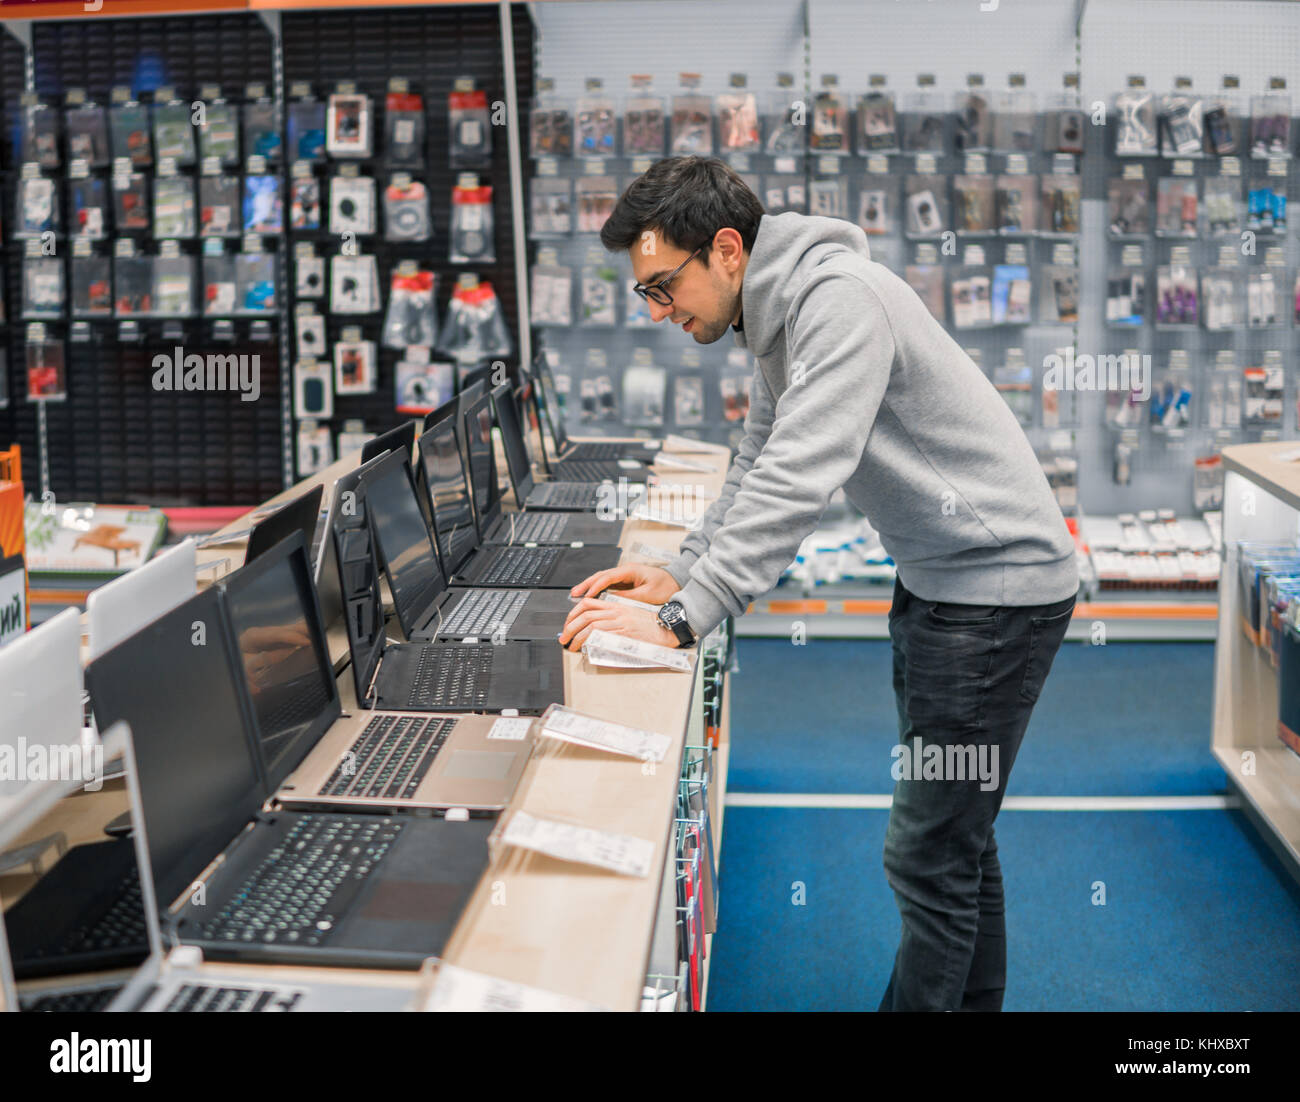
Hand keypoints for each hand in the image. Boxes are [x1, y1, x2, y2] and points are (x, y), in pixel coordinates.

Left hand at [558, 597, 677, 653]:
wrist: (666, 628)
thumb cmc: (650, 625)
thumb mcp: (629, 616)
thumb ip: (612, 619)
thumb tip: (594, 629)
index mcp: (616, 606)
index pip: (587, 604)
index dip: (573, 613)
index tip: (567, 624)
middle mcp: (616, 612)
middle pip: (585, 615)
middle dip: (570, 627)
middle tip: (564, 637)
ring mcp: (620, 622)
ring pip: (590, 625)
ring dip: (577, 636)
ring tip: (571, 646)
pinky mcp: (624, 633)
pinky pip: (602, 635)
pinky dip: (590, 641)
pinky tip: (585, 647)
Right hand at [568, 563, 677, 604]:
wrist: (677, 582)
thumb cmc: (666, 586)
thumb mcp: (648, 595)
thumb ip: (629, 598)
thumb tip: (612, 602)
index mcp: (630, 570)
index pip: (607, 577)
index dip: (595, 587)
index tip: (587, 596)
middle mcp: (625, 571)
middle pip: (600, 576)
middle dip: (586, 585)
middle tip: (573, 594)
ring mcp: (624, 577)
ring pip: (602, 581)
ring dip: (590, 587)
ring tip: (577, 595)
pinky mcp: (626, 583)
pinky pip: (608, 586)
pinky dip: (598, 591)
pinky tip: (591, 598)